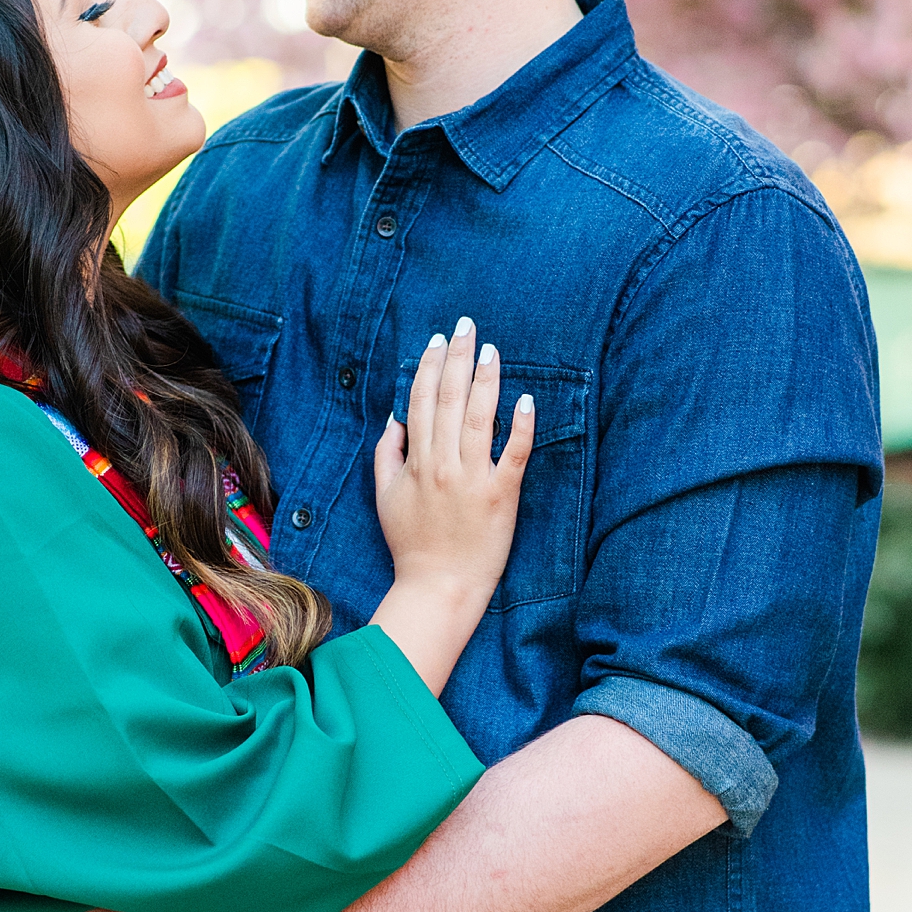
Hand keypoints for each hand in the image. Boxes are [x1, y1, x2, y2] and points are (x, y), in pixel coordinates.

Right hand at [369, 319, 533, 693]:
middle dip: (458, 357)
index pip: (421, 400)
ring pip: (480, 416)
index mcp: (416, 460)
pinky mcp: (502, 494)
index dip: (429, 366)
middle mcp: (443, 463)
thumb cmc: (411, 544)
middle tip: (467, 325)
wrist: (438, 586)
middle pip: (449, 398)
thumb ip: (387, 454)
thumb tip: (395, 417)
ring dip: (486, 379)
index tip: (438, 339)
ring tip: (492, 350)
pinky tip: (526, 399)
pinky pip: (514, 453)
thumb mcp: (385, 496)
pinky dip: (520, 424)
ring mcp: (473, 478)